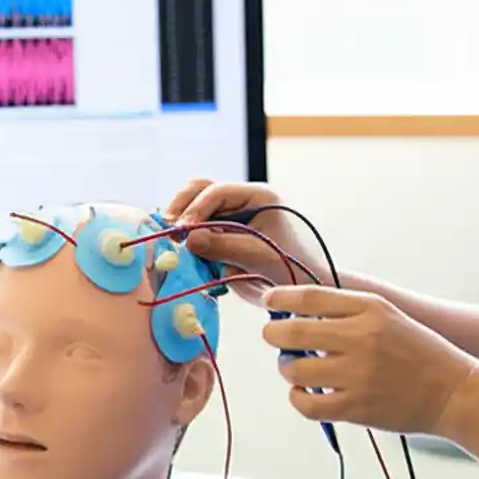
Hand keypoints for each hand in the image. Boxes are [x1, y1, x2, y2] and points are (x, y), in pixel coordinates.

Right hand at [163, 179, 329, 304]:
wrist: (308, 288)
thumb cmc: (295, 268)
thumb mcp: (262, 257)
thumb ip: (226, 246)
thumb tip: (188, 239)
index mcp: (260, 196)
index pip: (217, 192)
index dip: (195, 209)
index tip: (181, 232)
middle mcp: (244, 202)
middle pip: (201, 191)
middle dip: (182, 209)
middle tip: (170, 232)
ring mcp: (233, 217)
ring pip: (196, 209)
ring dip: (183, 224)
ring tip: (173, 242)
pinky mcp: (226, 236)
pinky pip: (201, 231)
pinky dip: (189, 239)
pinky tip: (182, 251)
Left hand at [261, 285, 478, 435]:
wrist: (451, 390)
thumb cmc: (415, 351)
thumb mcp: (386, 316)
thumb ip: (345, 309)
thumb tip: (295, 309)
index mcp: (370, 309)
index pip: (311, 297)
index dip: (282, 297)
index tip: (270, 299)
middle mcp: (362, 338)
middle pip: (294, 332)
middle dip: (274, 333)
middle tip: (274, 336)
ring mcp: (358, 375)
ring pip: (295, 370)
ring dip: (287, 367)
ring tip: (295, 367)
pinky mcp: (356, 407)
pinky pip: (307, 404)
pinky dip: (297, 398)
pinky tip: (304, 393)